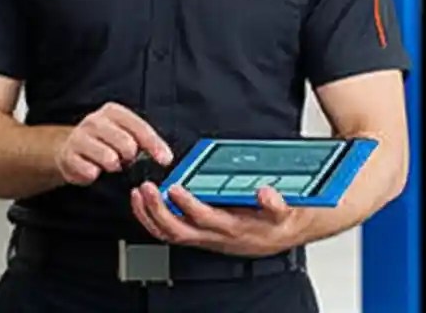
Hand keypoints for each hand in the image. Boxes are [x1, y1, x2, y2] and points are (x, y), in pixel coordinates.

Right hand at [55, 103, 172, 185]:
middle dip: (131, 157)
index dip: (155, 145)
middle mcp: (95, 121)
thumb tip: (165, 157)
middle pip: (126, 143)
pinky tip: (93, 169)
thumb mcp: (124, 133)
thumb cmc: (104, 141)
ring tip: (110, 165)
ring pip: (109, 158)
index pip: (139, 127)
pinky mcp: (68, 156)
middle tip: (126, 160)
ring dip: (114, 166)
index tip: (166, 160)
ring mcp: (80, 137)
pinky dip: (95, 175)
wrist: (69, 148)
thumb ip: (144, 141)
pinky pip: (90, 171)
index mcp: (113, 112)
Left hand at [130, 182, 306, 257]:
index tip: (175, 188)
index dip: (188, 205)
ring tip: (139, 195)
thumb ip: (276, 204)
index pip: (205, 219)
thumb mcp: (287, 211)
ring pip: (171, 234)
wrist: (283, 234)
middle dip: (157, 211)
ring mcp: (206, 238)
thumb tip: (265, 193)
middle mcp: (216, 236)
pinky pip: (172, 232)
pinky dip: (154, 219)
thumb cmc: (279, 221)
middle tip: (146, 189)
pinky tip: (147, 204)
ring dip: (150, 216)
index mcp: (234, 228)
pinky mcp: (201, 235)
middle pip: (179, 230)